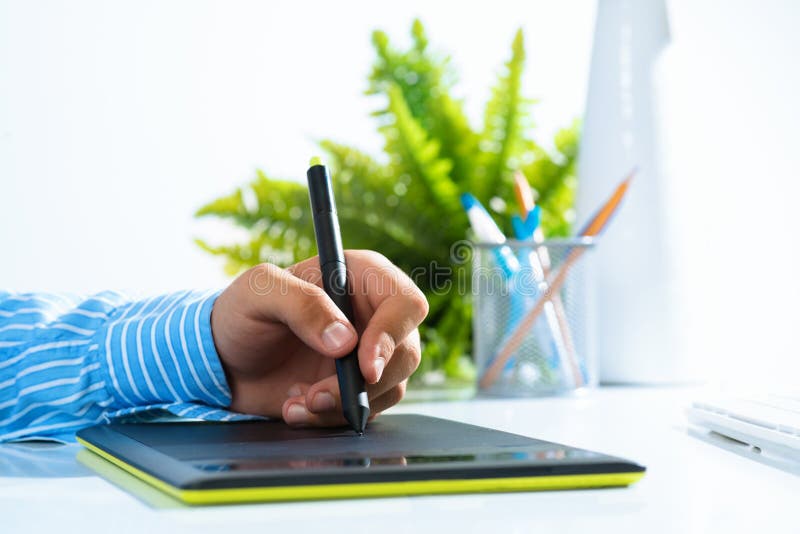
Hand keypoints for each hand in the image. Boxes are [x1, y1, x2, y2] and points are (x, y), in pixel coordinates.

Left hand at [210, 250, 428, 426]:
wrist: (223, 361)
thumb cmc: (241, 313)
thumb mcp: (259, 293)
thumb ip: (302, 304)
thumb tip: (346, 341)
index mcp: (361, 277)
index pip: (405, 302)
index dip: (393, 334)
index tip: (363, 367)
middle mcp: (373, 314)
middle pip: (406, 352)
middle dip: (363, 384)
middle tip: (316, 395)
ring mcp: (368, 354)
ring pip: (390, 387)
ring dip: (343, 405)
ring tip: (296, 402)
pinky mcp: (358, 388)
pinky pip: (366, 410)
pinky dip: (331, 418)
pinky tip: (296, 407)